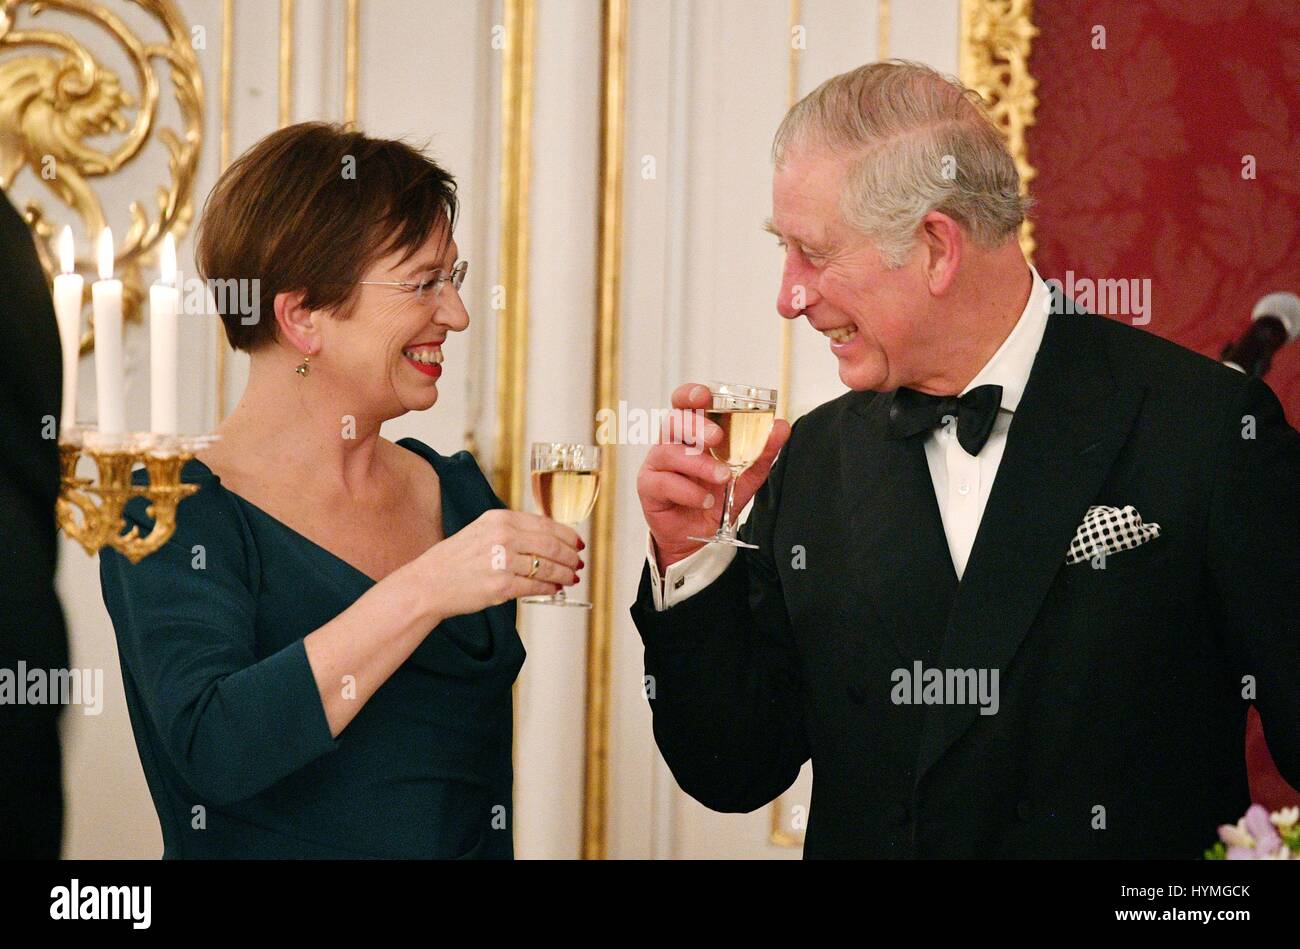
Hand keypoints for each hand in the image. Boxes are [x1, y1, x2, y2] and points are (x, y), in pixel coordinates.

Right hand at [415, 509, 582, 621]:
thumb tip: (549, 538)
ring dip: (565, 574)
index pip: (546, 524)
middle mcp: (503, 536)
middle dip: (571, 556)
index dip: (567, 536)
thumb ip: (512, 530)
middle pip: (552, 545)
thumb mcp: (482, 530)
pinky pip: (536, 586)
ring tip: (572, 577)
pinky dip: (550, 588)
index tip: (577, 543)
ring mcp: (502, 561)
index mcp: (500, 518)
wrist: (428, 583)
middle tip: (579, 563)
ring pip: (548, 567)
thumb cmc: (456, 559)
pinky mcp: (501, 586)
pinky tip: (556, 589)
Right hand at [637, 382, 790, 569]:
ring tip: (722, 477)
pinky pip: (664, 482)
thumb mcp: (744, 477)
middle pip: (673, 421)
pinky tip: (705, 500)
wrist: (697, 539)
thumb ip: (761, 453)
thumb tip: (781, 427)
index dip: (690, 394)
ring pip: (669, 452)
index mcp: (691, 434)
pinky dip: (689, 492)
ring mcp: (657, 465)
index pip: (684, 404)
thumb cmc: (713, 500)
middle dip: (695, 426)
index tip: (705, 396)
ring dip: (698, 464)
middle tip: (717, 437)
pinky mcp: (649, 487)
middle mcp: (671, 444)